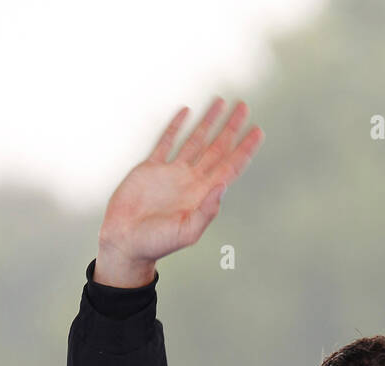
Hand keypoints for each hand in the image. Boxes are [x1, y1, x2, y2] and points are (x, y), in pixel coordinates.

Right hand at [94, 96, 263, 286]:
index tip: (257, 131)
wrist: (126, 241)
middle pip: (217, 149)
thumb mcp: (187, 231)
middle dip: (231, 129)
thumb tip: (223, 186)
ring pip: (196, 140)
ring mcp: (172, 173)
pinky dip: (176, 127)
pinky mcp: (151, 168)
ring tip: (221, 103)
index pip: (230, 167)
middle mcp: (191, 181)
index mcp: (203, 195)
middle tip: (244, 107)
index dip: (244, 149)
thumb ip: (207, 211)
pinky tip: (186, 113)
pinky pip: (167, 142)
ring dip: (209, 122)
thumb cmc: (156, 243)